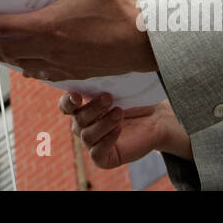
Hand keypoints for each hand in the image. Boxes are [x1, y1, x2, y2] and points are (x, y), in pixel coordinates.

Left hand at [0, 0, 155, 79]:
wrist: (146, 46)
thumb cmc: (120, 12)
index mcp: (48, 25)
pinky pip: (41, 73)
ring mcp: (60, 64)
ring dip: (2, 57)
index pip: (3, 26)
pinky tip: (24, 67)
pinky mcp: (73, 73)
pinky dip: (26, 68)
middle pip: (6, 49)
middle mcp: (49, 48)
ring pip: (21, 63)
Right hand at [60, 93, 191, 167]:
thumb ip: (104, 82)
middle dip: (92, 108)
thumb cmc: (135, 100)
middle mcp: (84, 125)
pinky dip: (106, 140)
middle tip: (108, 98)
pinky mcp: (104, 158)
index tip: (76, 96)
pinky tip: (119, 129)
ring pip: (87, 136)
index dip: (67, 102)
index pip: (66, 106)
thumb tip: (98, 64)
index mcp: (82, 107)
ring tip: (119, 113)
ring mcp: (93, 143)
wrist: (156, 119)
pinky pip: (97, 153)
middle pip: (77, 120)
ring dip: (102, 123)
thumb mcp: (120, 88)